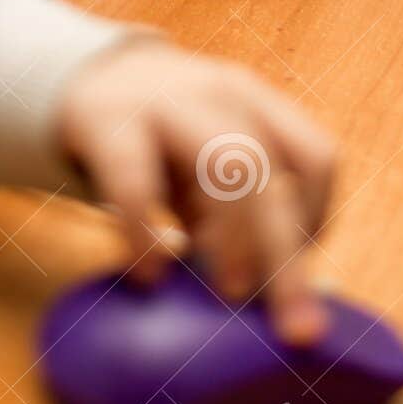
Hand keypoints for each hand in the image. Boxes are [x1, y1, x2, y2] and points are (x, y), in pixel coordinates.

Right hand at [54, 37, 335, 343]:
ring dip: (236, 236)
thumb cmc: (162, 144)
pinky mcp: (107, 119)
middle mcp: (219, 93)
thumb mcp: (207, 168)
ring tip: (230, 292)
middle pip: (270, 168)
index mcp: (255, 103)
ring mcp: (164, 100)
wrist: (84, 79)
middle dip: (285, 252)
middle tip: (290, 324)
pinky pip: (134, 180)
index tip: (297, 270)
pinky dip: (146, 234)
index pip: (313, 156)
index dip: (318, 218)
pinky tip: (150, 274)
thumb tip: (284, 300)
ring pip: (224, 160)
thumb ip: (240, 219)